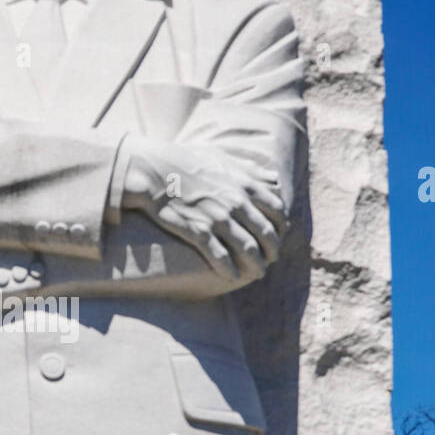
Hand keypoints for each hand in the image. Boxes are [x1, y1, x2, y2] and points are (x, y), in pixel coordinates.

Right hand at [121, 138, 286, 283]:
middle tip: (271, 259)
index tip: (277, 236)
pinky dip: (230, 269)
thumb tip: (273, 177)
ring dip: (256, 265)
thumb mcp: (223, 157)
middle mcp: (236, 203)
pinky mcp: (198, 231)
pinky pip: (220, 256)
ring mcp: (218, 218)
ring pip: (248, 248)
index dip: (280, 227)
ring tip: (258, 273)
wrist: (154, 170)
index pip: (277, 211)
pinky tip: (233, 277)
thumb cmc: (186, 161)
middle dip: (272, 250)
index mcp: (245, 185)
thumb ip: (250, 169)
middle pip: (266, 233)